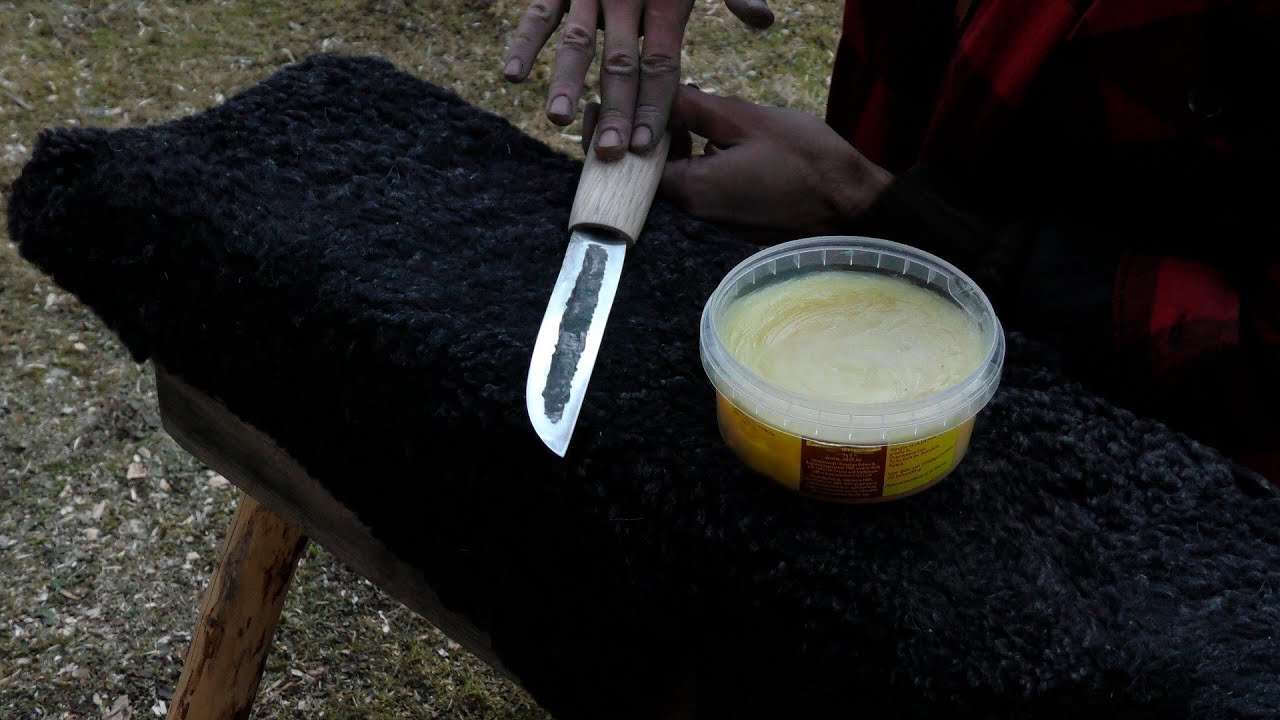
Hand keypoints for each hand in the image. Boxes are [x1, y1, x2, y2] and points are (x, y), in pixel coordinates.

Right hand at [503, 0, 774, 161]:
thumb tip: (764, 22)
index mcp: (668, 1)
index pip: (662, 65)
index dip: (655, 106)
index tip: (647, 147)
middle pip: (621, 64)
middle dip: (615, 110)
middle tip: (609, 153)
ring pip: (577, 41)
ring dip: (567, 82)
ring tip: (559, 119)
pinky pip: (539, 12)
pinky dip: (524, 42)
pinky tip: (513, 77)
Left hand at [648, 85, 892, 233]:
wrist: (852, 204)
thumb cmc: (806, 161)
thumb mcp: (746, 120)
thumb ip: (696, 109)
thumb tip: (663, 94)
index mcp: (694, 190)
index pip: (641, 164)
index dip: (638, 134)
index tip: (644, 109)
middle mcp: (699, 214)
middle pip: (662, 173)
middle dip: (666, 138)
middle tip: (683, 108)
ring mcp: (719, 223)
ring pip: (688, 181)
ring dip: (690, 150)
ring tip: (709, 120)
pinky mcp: (737, 223)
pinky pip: (710, 192)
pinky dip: (711, 167)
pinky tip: (731, 145)